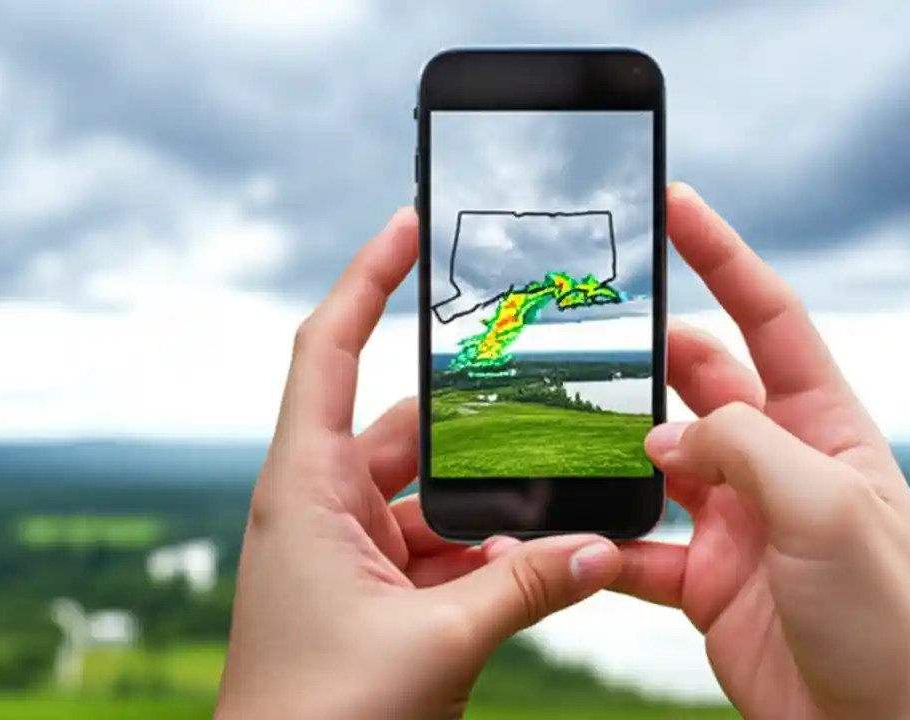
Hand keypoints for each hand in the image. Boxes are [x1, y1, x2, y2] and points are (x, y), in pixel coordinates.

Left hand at [216, 209, 622, 719]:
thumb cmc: (321, 719)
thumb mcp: (439, 641)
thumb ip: (529, 587)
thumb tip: (606, 547)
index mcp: (304, 489)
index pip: (329, 350)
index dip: (365, 279)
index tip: (406, 224)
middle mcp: (317, 506)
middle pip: (404, 428)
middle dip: (476, 421)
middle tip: (544, 389)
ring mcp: (342, 553)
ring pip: (427, 496)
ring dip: (489, 502)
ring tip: (562, 489)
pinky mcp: (366, 595)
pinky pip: (432, 549)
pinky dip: (482, 552)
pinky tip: (542, 560)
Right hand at [614, 185, 909, 718]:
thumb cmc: (886, 617)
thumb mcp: (825, 507)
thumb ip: (742, 448)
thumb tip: (660, 432)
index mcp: (824, 427)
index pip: (769, 318)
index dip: (722, 256)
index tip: (676, 203)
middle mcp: (777, 464)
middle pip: (701, 381)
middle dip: (650, 355)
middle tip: (588, 334)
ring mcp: (735, 520)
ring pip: (658, 457)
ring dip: (616, 447)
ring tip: (564, 431)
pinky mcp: (702, 580)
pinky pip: (637, 546)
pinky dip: (604, 539)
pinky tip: (576, 537)